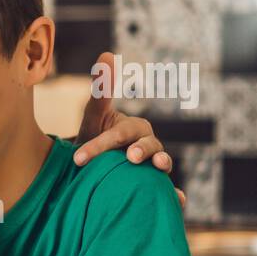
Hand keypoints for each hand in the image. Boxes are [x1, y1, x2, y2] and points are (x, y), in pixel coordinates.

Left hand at [75, 51, 184, 207]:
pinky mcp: (154, 186)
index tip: (78, 158)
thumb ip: (100, 90)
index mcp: (135, 129)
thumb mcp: (92, 118)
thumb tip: (107, 54)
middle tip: (132, 157)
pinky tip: (178, 201)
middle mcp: (149, 146)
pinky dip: (177, 197)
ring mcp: (153, 166)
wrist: (95, 169)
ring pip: (162, 164)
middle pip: (148, 146)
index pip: (121, 133)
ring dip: (162, 165)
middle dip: (141, 150)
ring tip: (158, 168)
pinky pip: (170, 192)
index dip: (101, 144)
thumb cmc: (94, 139)